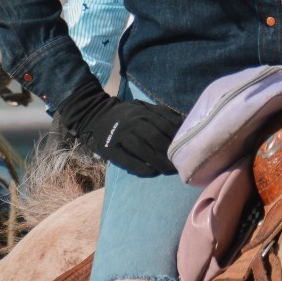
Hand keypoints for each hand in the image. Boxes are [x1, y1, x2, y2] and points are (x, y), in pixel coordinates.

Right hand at [54, 83, 180, 176]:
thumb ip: (161, 113)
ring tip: (169, 170)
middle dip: (170, 152)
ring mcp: (120, 135)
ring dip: (159, 162)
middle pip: (156, 137)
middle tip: (180, 163)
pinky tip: (153, 173)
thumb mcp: (142, 107)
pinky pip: (128, 161)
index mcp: (142, 112)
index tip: (187, 147)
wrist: (94, 116)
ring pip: (144, 149)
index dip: (177, 137)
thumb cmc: (125, 115)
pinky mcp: (110, 149)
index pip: (165, 124)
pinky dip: (142, 168)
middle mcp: (132, 122)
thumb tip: (183, 122)